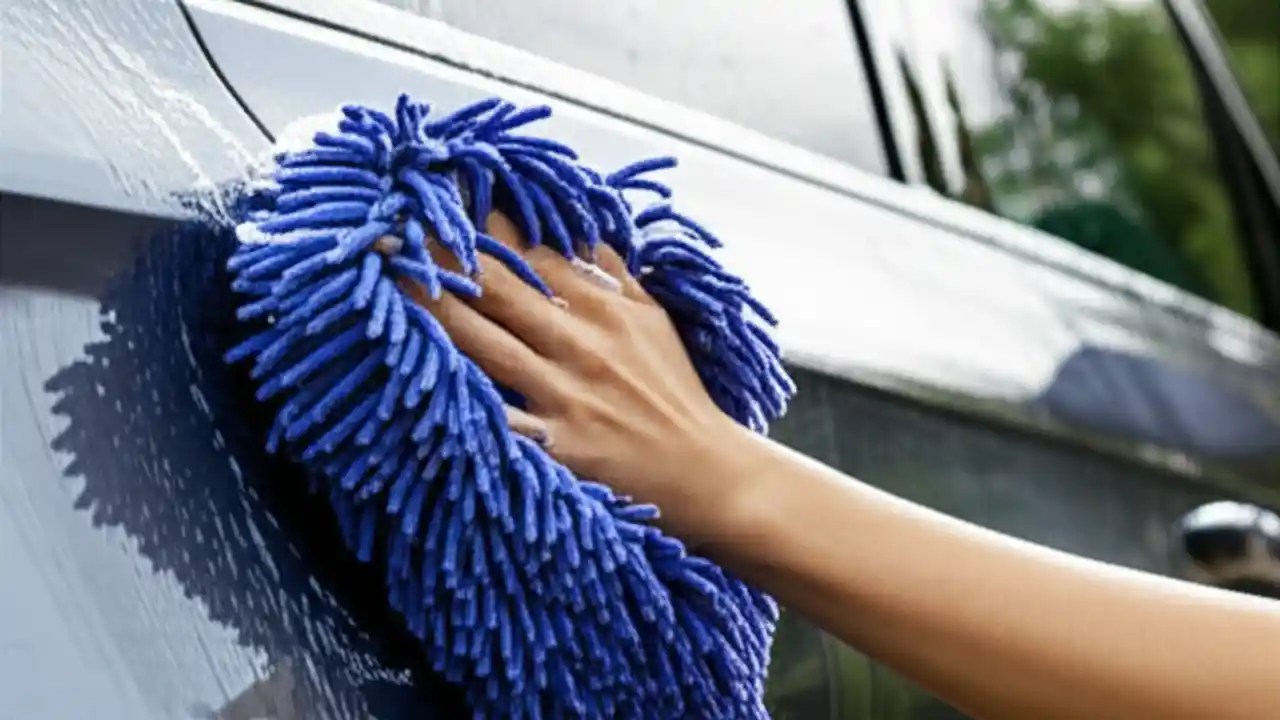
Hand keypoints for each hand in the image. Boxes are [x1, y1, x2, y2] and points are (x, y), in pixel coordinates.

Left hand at [415, 212, 750, 536]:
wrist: (708, 470)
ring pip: (487, 344)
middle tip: (390, 228)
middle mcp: (580, 342)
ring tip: (388, 283)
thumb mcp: (655, 319)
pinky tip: (414, 387)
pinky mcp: (558, 446)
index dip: (481, 226)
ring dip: (435, 312)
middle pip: (499, 289)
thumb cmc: (677, 393)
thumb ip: (613, 272)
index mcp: (603, 307)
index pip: (532, 252)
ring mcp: (566, 394)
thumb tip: (577, 229)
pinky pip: (500, 422)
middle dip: (444, 256)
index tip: (439, 200)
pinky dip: (462, 404)